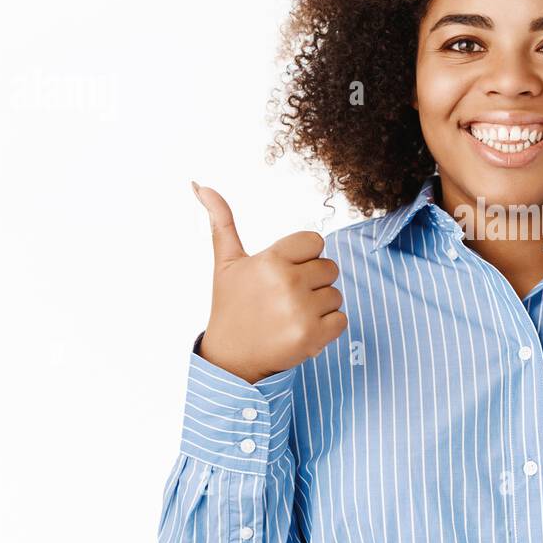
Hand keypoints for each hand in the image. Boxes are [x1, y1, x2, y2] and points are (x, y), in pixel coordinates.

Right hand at [192, 181, 347, 384]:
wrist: (230, 358)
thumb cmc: (231, 305)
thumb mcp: (226, 262)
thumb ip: (222, 221)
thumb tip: (201, 184)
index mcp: (271, 260)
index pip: (316, 242)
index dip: (303, 257)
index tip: (284, 272)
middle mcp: (287, 283)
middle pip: (329, 268)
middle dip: (311, 282)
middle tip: (285, 298)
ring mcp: (301, 311)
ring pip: (336, 295)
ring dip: (319, 306)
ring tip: (290, 315)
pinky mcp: (313, 337)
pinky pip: (341, 319)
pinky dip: (327, 327)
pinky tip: (301, 329)